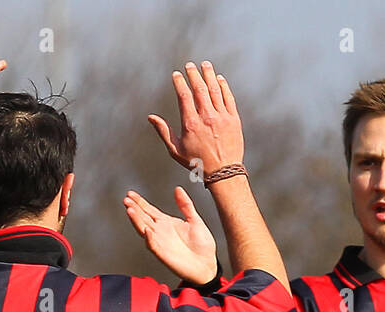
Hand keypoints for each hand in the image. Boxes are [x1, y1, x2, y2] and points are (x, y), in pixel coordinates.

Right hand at [123, 187, 217, 285]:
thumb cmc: (202, 246)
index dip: (140, 202)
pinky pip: (153, 246)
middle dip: (134, 209)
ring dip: (137, 221)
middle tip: (127, 200)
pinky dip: (149, 238)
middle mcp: (161, 233)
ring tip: (130, 210)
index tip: (131, 194)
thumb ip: (186, 205)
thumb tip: (178, 189)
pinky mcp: (163, 254)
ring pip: (144, 230)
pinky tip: (146, 230)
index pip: (150, 211)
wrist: (207, 265)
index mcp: (167, 224)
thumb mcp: (195, 220)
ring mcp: (160, 243)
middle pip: (143, 218)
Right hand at [148, 61, 243, 178]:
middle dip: (194, 74)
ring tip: (205, 65)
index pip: (184, 95)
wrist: (223, 172)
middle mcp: (206, 117)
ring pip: (215, 90)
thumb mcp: (175, 150)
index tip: (176, 74)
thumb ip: (163, 131)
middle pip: (199, 88)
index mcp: (190, 123)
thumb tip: (150, 117)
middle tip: (190, 65)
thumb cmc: (197, 163)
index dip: (179, 82)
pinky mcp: (233, 119)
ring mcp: (221, 117)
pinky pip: (228, 98)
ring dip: (209, 75)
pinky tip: (219, 78)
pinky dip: (223, 86)